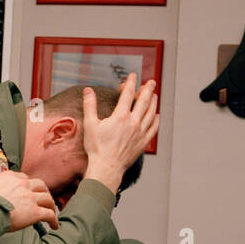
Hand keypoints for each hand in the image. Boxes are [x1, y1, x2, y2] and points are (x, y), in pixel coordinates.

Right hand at [0, 169, 58, 231]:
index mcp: (11, 177)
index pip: (24, 178)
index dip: (29, 185)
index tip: (29, 191)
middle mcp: (23, 185)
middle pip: (40, 185)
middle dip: (44, 191)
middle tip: (45, 198)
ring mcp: (30, 198)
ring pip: (47, 199)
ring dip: (51, 205)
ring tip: (51, 211)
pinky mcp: (34, 212)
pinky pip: (49, 215)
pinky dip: (54, 220)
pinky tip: (55, 226)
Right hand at [82, 75, 158, 195]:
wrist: (107, 167)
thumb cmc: (97, 148)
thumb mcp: (90, 125)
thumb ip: (90, 105)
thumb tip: (88, 91)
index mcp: (120, 116)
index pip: (128, 94)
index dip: (131, 83)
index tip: (133, 76)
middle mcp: (133, 122)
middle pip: (144, 101)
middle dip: (148, 89)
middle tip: (151, 82)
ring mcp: (140, 133)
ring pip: (151, 113)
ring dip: (153, 102)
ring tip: (154, 95)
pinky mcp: (143, 142)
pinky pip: (154, 128)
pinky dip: (156, 119)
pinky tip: (156, 115)